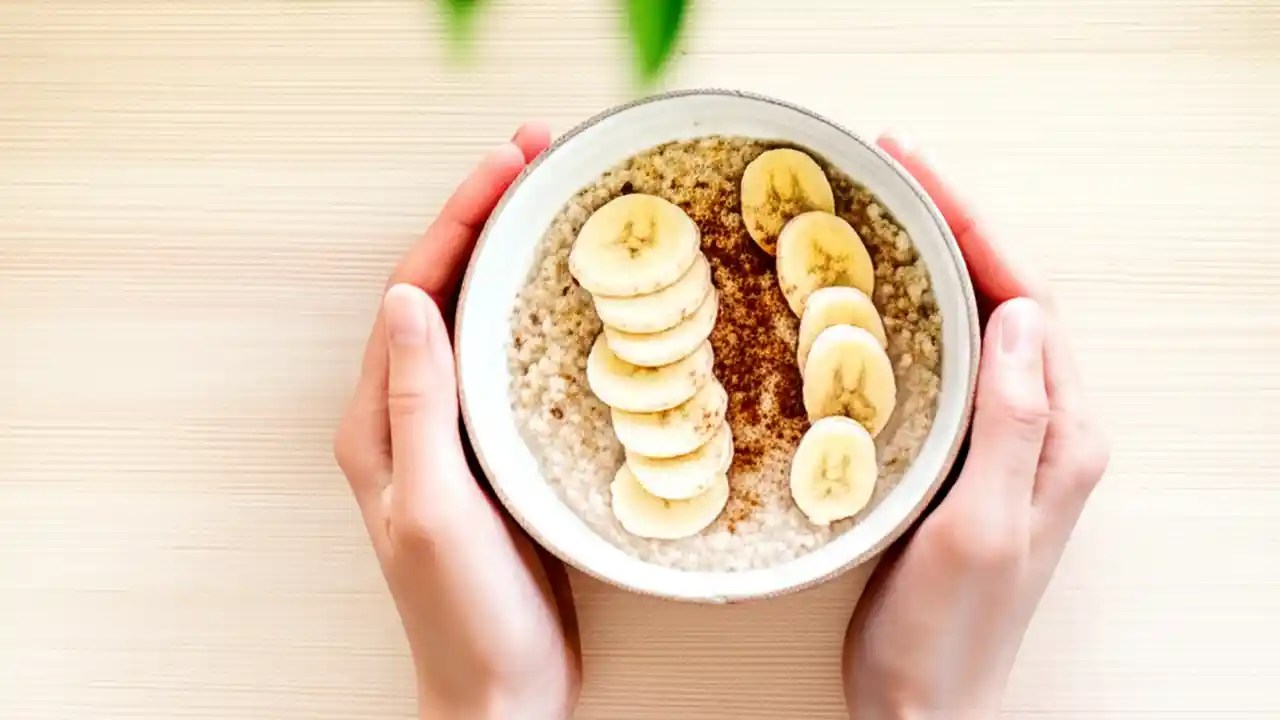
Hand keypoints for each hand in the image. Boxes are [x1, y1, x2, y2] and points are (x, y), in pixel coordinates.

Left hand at [333, 124, 580, 719]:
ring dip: (511, 253)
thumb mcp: (437, 509)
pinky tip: (570, 292)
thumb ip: (421, 406)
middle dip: (486, 216)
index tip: (507, 165)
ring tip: (555, 200)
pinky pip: (509, 359)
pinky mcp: (495, 450)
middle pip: (443, 289)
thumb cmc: (465, 619)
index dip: (460, 220)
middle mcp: (410, 415)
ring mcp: (454, 431)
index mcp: (381, 420)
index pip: (415, 292)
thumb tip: (406, 298)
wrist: (500, 696)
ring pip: (478, 317)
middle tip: (539, 156)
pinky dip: (536, 310)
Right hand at [842, 136, 1110, 718]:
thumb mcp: (985, 526)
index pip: (1026, 301)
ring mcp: (999, 444)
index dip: (972, 228)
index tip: (915, 171)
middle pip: (1002, 299)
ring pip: (969, 328)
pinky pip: (940, 369)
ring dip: (928, 266)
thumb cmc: (952, 630)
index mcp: (1062, 433)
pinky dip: (906, 321)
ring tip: (876, 216)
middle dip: (950, 227)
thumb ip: (1016, 423)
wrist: (924, 705)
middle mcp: (1042, 428)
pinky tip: (864, 307)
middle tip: (888, 171)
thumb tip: (1024, 313)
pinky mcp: (959, 460)